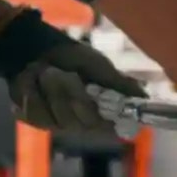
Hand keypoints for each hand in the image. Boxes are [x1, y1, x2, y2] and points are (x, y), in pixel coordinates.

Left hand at [0, 7, 145, 134]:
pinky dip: (32, 93)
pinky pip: (37, 115)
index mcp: (105, 110)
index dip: (107, 115)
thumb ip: (120, 85)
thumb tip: (145, 98)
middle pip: (86, 123)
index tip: (96, 97)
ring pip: (60, 120)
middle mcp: (86, 123)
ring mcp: (61, 124)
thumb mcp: (100, 66)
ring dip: (51, 90)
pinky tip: (31, 81)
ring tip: (46, 71)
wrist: (35, 49)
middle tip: (66, 74)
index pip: (115, 127)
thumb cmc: (73, 58)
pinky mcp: (37, 121)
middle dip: (73, 94)